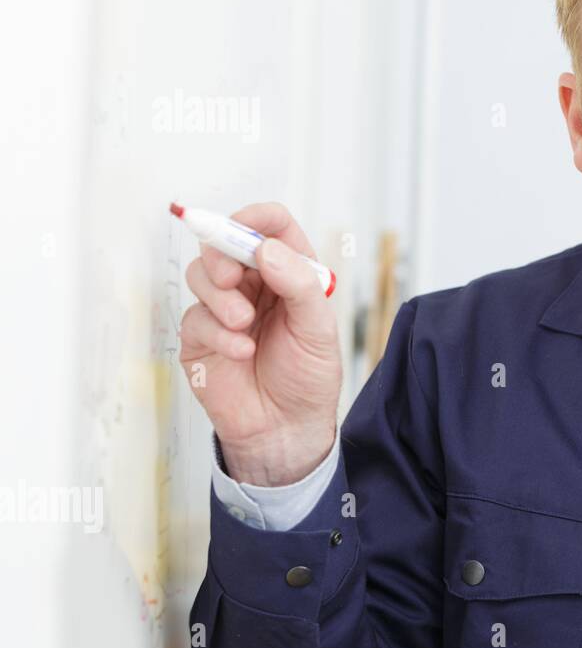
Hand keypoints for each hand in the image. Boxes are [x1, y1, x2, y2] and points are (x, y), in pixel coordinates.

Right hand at [179, 202, 342, 485]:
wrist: (286, 430)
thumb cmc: (308, 377)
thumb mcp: (319, 329)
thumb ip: (299, 284)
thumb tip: (266, 248)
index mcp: (289, 273)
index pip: (271, 226)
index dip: (257, 218)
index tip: (246, 227)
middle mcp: (254, 285)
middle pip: (224, 243)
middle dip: (223, 253)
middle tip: (233, 278)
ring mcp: (223, 309)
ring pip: (201, 274)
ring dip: (220, 296)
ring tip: (244, 324)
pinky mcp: (200, 338)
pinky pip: (195, 317)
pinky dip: (217, 332)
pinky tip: (241, 351)